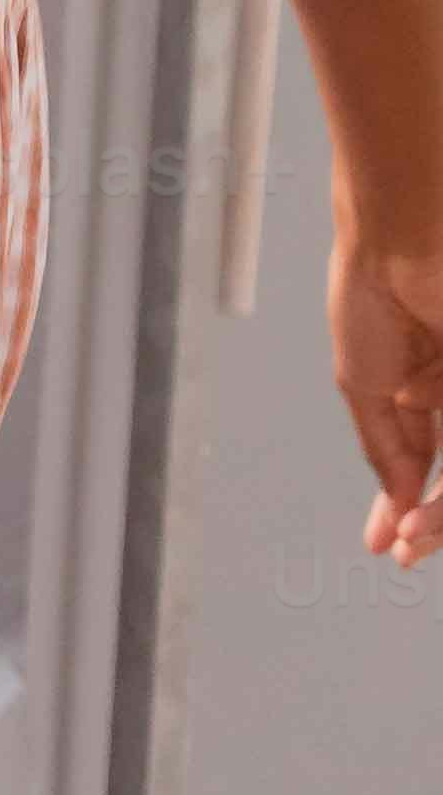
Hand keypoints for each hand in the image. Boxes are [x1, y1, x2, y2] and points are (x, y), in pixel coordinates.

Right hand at [333, 222, 442, 563]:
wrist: (395, 244)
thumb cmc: (370, 292)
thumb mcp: (360, 382)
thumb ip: (384, 446)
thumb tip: (399, 505)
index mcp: (418, 388)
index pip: (417, 462)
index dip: (402, 507)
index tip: (386, 545)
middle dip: (427, 520)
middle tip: (403, 550)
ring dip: (439, 511)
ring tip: (411, 532)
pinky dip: (442, 466)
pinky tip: (419, 468)